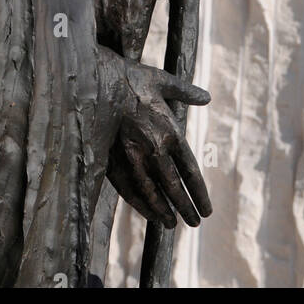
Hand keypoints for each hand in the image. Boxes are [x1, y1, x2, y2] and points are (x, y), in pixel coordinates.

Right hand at [99, 49, 212, 228]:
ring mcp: (133, 157)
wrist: (97, 82)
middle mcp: (155, 148)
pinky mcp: (114, 161)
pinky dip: (142, 205)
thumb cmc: (130, 78)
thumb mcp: (162, 80)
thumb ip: (186, 92)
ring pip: (153, 193)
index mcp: (171, 131)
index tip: (207, 209)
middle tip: (195, 223)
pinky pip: (130, 190)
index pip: (190, 171)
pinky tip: (150, 214)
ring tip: (173, 224)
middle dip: (186, 208)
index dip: (200, 193)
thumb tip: (207, 96)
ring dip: (165, 211)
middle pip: (175, 188)